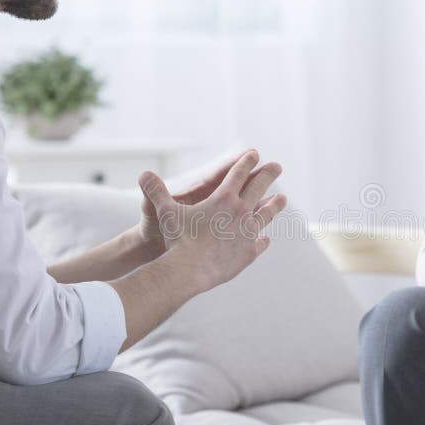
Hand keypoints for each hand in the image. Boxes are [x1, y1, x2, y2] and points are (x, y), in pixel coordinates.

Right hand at [138, 150, 286, 291]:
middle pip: (258, 188)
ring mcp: (248, 233)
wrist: (190, 270)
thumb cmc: (178, 239)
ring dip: (274, 205)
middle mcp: (240, 212)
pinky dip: (262, 240)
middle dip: (268, 175)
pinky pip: (259, 244)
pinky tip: (265, 239)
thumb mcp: (166, 212)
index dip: (246, 162)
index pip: (238, 174)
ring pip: (266, 215)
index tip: (255, 153)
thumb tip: (142, 174)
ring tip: (282, 199)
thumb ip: (156, 192)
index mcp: (223, 198)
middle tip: (277, 166)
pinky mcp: (249, 253)